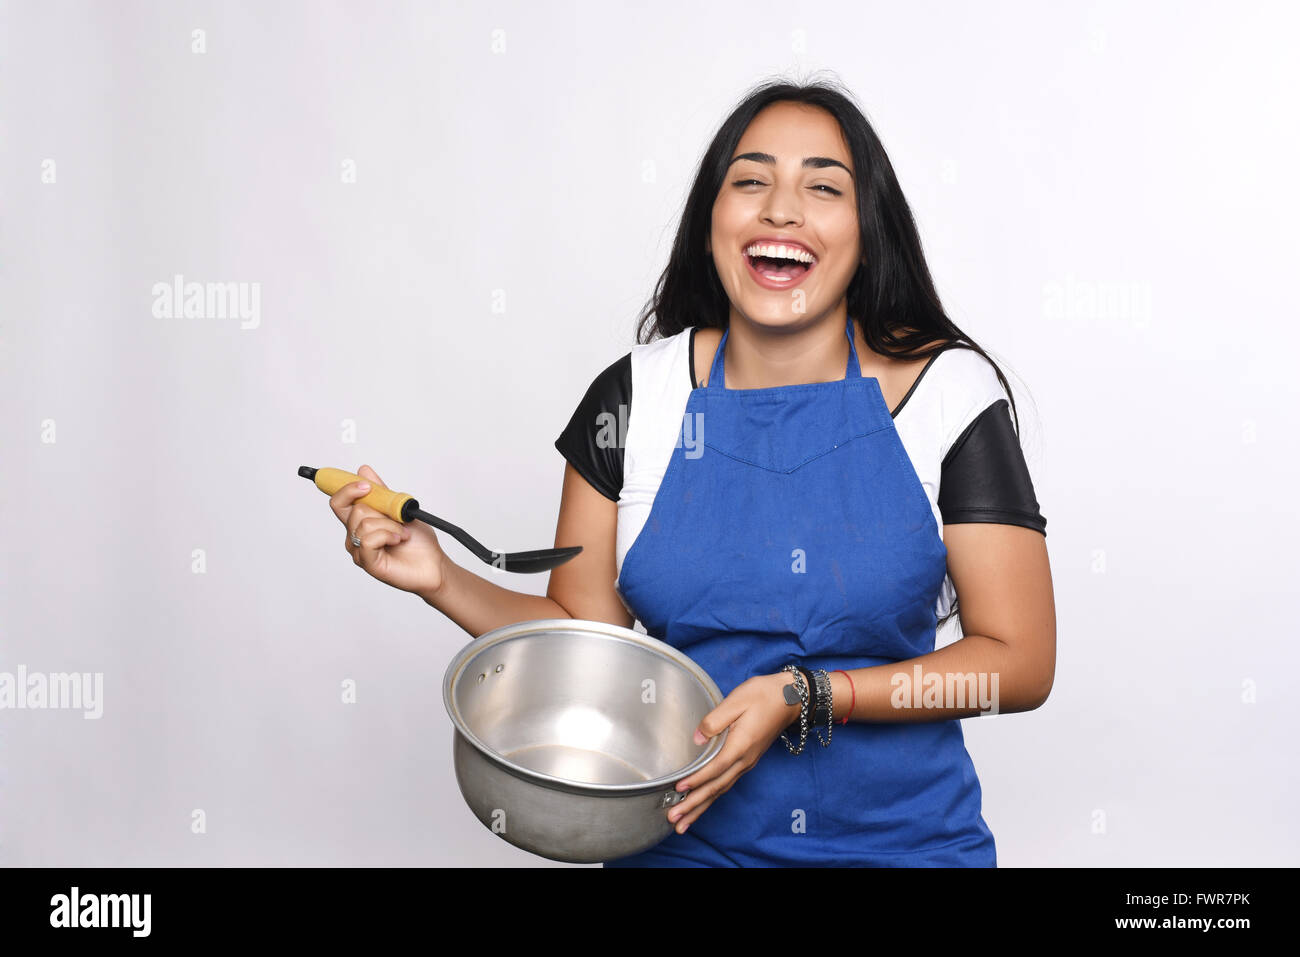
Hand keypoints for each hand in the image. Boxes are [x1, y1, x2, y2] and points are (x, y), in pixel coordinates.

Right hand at [329, 464, 448, 596]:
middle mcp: (355, 535)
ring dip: (389, 525)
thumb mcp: (400, 509)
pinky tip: (398, 540)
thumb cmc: (418, 540)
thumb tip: (363, 471)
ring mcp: (359, 550)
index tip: (365, 485)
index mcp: (361, 521)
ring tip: (401, 534)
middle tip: (398, 520)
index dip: (346, 489)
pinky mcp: (367, 562)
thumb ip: (380, 492)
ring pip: (363, 523)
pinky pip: (369, 540)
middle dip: (381, 510)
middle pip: (353, 509)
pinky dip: (388, 535)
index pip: (339, 502)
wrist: (433, 563)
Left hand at [667, 672, 799, 834]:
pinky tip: (702, 803)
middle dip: (694, 805)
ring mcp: (746, 763)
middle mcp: (744, 760)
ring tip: (683, 822)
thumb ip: (714, 720)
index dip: (696, 780)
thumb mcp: (736, 700)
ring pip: (721, 790)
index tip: (678, 789)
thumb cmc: (763, 696)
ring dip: (701, 807)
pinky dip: (712, 797)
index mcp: (740, 746)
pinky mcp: (746, 761)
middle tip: (673, 819)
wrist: (789, 699)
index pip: (714, 769)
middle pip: (716, 788)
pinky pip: (726, 783)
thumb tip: (697, 739)